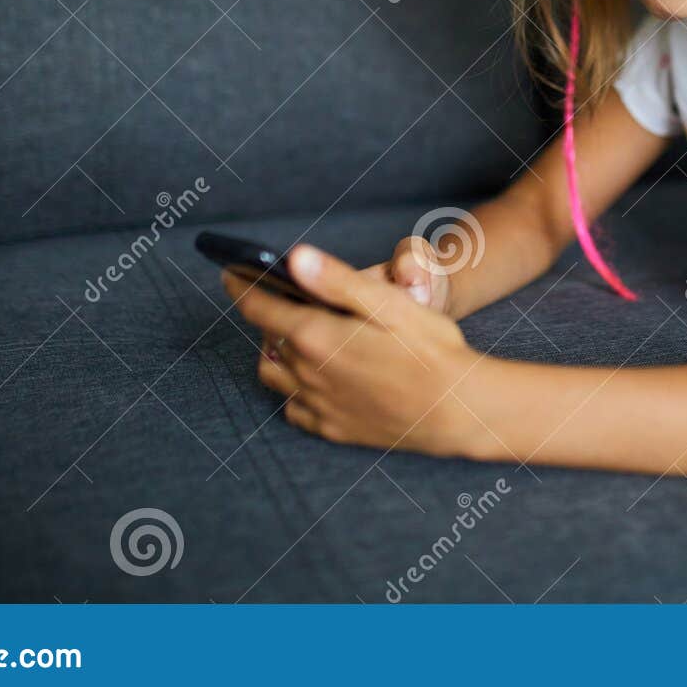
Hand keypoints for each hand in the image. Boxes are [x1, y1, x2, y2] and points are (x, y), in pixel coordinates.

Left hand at [222, 243, 479, 456]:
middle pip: (267, 338)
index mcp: (315, 336)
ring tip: (289, 337)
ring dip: (274, 353)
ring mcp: (318, 405)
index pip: (260, 306)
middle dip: (265, 314)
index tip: (230, 271)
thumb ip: (336, 280)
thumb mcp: (388, 303)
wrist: (456, 410)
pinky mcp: (332, 428)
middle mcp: (307, 374)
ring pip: (273, 375)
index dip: (241, 284)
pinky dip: (293, 389)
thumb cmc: (430, 350)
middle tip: (272, 297)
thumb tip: (295, 258)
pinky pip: (294, 408)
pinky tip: (312, 380)